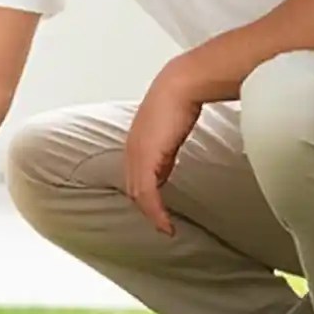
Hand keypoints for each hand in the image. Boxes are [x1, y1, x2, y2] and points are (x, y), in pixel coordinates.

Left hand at [125, 65, 202, 235]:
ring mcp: (137, 155)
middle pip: (133, 189)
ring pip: (139, 195)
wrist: (181, 85)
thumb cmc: (179, 99)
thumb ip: (164, 151)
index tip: (157, 210)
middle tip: (162, 225)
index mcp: (135, 143)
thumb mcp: (169, 130)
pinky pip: (148, 194)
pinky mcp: (147, 160)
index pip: (135, 177)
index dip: (144, 196)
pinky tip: (166, 224)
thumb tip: (165, 169)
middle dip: (147, 209)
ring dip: (152, 214)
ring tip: (165, 228)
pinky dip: (156, 212)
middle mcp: (131, 150)